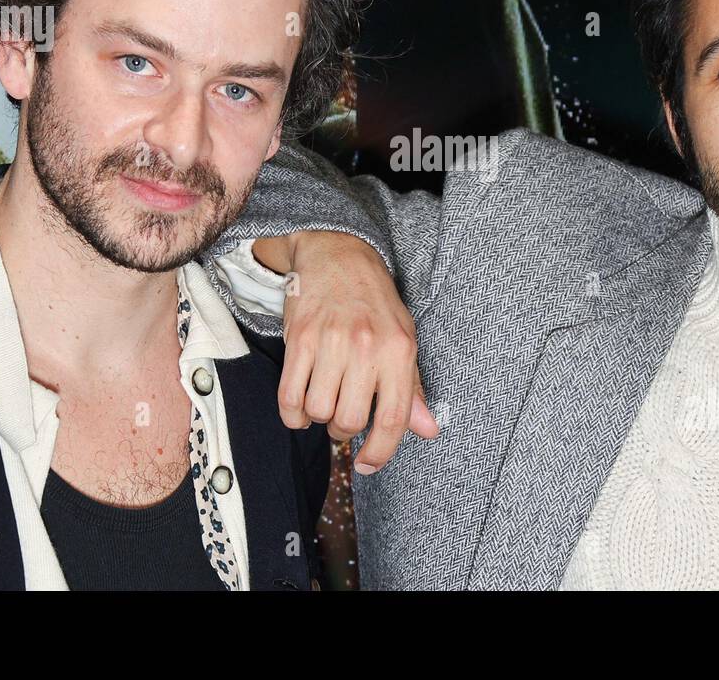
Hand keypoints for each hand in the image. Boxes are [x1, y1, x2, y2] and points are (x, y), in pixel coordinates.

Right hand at [255, 232, 439, 472]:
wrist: (337, 254)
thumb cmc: (375, 303)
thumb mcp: (404, 339)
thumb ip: (413, 389)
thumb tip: (429, 431)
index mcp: (399, 350)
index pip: (394, 418)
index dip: (381, 451)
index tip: (369, 465)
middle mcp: (367, 347)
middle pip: (350, 420)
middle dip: (344, 431)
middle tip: (343, 417)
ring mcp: (331, 342)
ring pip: (318, 411)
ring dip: (318, 419)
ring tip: (324, 403)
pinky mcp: (299, 338)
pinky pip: (289, 396)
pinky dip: (292, 414)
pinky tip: (300, 407)